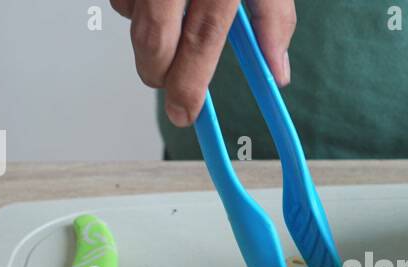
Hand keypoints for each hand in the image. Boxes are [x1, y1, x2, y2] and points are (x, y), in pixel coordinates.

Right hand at [111, 0, 296, 126]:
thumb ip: (274, 18)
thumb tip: (277, 71)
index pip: (200, 40)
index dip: (189, 85)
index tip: (184, 114)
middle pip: (152, 38)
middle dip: (158, 72)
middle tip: (169, 84)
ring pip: (130, 13)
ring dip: (148, 28)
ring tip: (173, 12)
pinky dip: (135, 0)